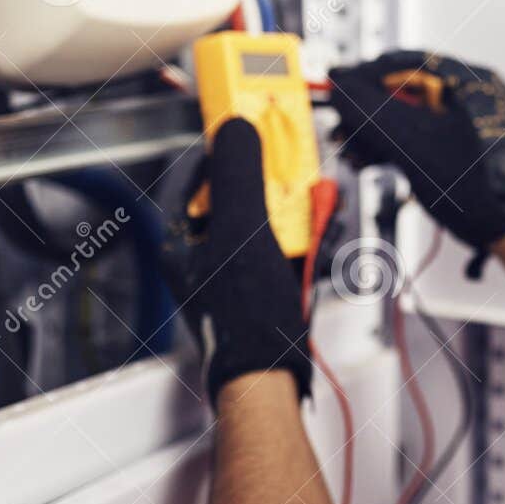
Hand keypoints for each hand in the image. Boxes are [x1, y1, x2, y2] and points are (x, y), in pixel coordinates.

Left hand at [163, 118, 310, 406]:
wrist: (273, 374)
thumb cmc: (244, 317)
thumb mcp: (240, 229)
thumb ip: (237, 174)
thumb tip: (235, 129)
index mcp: (179, 242)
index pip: (186, 178)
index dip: (213, 150)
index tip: (237, 130)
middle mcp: (203, 256)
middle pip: (233, 196)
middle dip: (269, 178)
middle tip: (289, 163)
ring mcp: (235, 272)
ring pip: (265, 219)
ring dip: (295, 206)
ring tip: (318, 200)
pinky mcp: (264, 286)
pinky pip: (285, 246)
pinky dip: (306, 235)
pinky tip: (324, 233)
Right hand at [328, 51, 504, 264]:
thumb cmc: (478, 188)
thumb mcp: (413, 142)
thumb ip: (372, 110)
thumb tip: (341, 84)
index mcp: (472, 82)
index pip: (410, 63)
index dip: (368, 74)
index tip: (340, 87)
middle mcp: (471, 97)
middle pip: (405, 90)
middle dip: (367, 111)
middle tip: (341, 121)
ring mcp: (465, 123)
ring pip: (407, 116)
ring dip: (374, 131)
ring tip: (348, 145)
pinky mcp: (457, 147)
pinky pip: (416, 136)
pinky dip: (391, 145)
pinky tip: (367, 158)